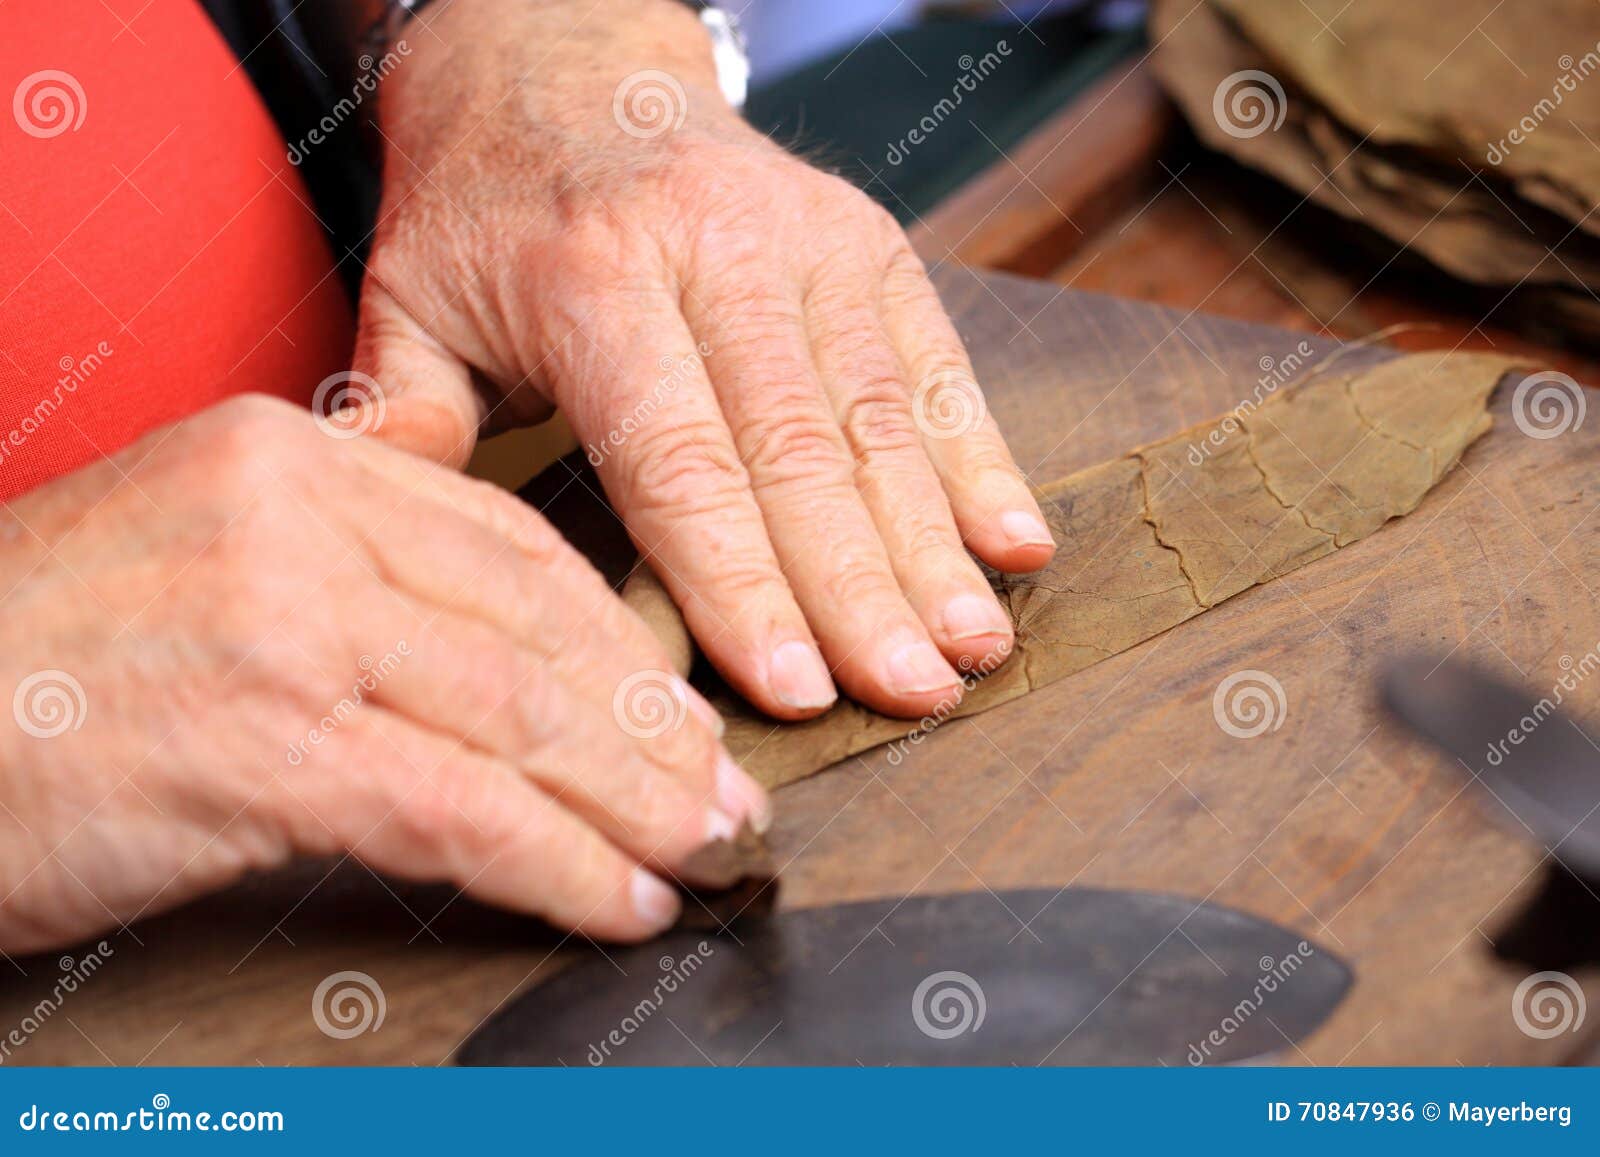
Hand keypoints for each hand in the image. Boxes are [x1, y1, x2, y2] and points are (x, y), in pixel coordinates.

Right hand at [0, 396, 767, 953]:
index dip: (617, 640)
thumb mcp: (195, 572)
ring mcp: (275, 619)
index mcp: (288, 458)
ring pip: (519, 715)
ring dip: (634, 799)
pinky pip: (459, 807)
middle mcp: (292, 516)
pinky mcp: (254, 738)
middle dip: (652, 724)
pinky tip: (616, 899)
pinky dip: (560, 863)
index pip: (509, 544)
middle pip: (538, 623)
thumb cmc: (24, 668)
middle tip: (724, 793)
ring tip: (701, 852)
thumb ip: (341, 587)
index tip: (678, 707)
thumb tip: (496, 675)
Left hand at [355, 0, 1055, 720]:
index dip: (743, 583)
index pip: (680, 460)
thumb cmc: (487, 206)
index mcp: (595, 277)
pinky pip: (933, 362)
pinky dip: (981, 457)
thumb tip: (400, 555)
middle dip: (862, 589)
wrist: (566, 60)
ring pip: (879, 415)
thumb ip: (408, 420)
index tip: (792, 691)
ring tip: (971, 652)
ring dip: (934, 543)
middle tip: (910, 698)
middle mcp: (717, 247)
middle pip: (799, 450)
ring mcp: (809, 237)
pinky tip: (1016, 544)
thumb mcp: (410, 296)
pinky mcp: (869, 238)